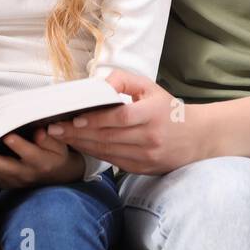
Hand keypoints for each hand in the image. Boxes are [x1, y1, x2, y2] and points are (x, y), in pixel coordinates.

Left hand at [0, 128, 84, 189]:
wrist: (58, 176)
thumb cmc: (57, 155)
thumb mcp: (61, 146)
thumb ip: (50, 140)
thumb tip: (39, 133)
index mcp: (42, 162)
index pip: (29, 153)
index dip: (19, 145)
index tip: (8, 136)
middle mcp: (28, 174)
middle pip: (7, 167)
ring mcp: (17, 182)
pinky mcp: (9, 184)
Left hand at [48, 70, 210, 174]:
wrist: (196, 138)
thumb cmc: (168, 109)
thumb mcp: (150, 88)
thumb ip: (124, 80)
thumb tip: (99, 83)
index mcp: (153, 114)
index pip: (120, 118)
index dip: (95, 119)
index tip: (73, 119)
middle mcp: (150, 138)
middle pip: (108, 137)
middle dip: (77, 134)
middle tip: (53, 129)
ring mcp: (146, 156)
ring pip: (107, 151)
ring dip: (81, 145)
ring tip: (59, 137)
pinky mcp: (142, 168)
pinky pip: (112, 161)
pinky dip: (94, 153)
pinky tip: (79, 146)